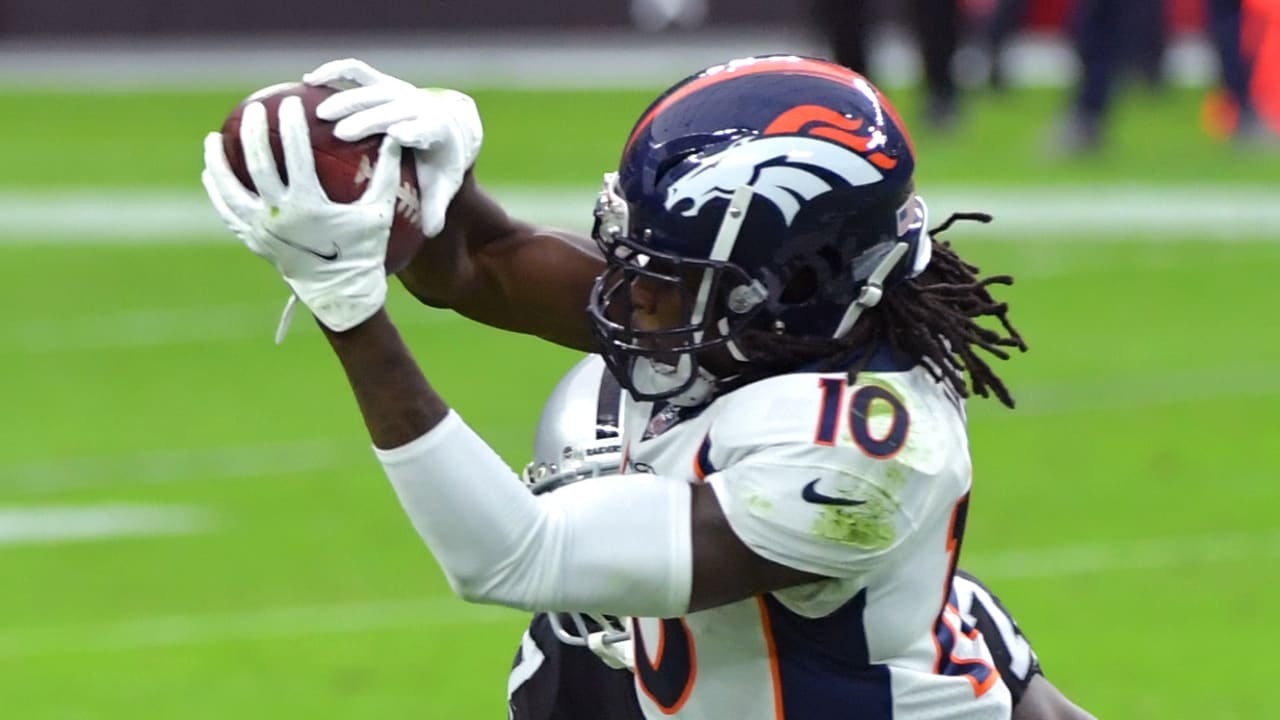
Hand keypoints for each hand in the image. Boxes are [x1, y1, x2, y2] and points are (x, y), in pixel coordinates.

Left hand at [201, 96, 402, 332]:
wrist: (340, 294)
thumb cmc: (364, 251)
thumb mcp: (380, 213)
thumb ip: (386, 174)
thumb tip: (394, 136)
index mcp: (310, 207)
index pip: (296, 155)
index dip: (292, 125)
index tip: (290, 103)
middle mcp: (280, 217)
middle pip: (258, 165)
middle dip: (254, 132)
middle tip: (254, 108)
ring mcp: (261, 230)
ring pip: (229, 189)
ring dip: (217, 161)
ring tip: (212, 137)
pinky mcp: (252, 241)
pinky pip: (227, 212)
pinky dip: (217, 191)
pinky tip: (210, 172)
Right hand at [302, 58, 482, 237]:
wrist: (444, 126)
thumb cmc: (437, 164)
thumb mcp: (440, 186)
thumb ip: (435, 207)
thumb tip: (430, 232)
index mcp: (437, 129)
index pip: (424, 129)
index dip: (411, 130)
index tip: (394, 137)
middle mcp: (418, 105)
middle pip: (392, 108)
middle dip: (368, 117)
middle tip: (340, 133)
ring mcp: (398, 89)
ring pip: (371, 88)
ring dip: (345, 98)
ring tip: (318, 114)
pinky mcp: (382, 80)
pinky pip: (355, 71)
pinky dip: (333, 72)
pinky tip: (307, 81)